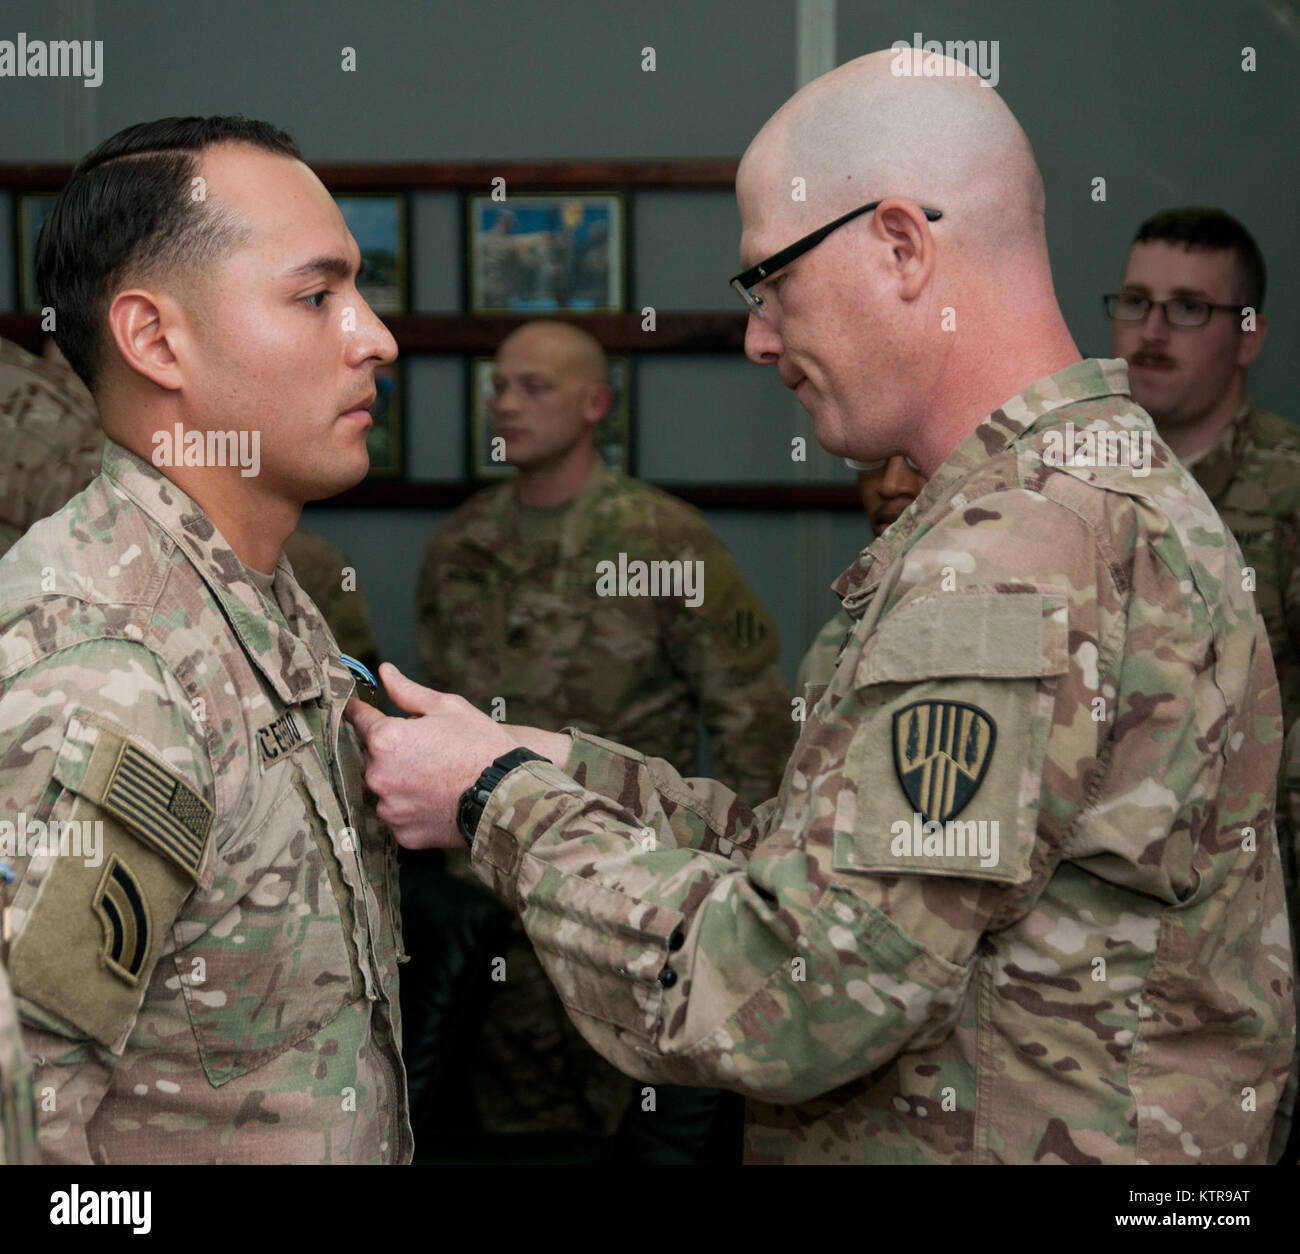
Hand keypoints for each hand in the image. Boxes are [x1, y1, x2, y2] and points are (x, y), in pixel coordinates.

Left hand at [346, 663, 518, 847]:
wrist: (507, 796)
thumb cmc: (481, 747)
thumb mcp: (448, 708)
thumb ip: (408, 692)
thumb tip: (385, 672)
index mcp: (386, 740)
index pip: (360, 720)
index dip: (362, 712)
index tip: (361, 709)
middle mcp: (379, 776)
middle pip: (372, 756)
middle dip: (391, 750)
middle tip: (426, 749)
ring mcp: (390, 809)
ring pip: (385, 788)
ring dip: (399, 780)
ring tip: (434, 777)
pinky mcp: (402, 833)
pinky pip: (399, 815)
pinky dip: (412, 807)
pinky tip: (436, 799)